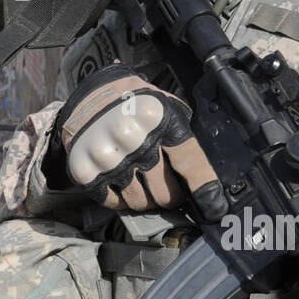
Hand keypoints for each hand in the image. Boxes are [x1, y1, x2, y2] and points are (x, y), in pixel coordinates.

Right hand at [53, 63, 215, 210]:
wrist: (89, 91)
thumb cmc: (134, 101)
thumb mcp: (164, 104)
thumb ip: (181, 135)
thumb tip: (202, 180)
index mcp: (157, 118)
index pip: (190, 163)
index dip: (205, 190)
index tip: (214, 207)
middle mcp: (132, 138)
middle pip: (165, 193)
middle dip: (171, 196)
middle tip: (168, 188)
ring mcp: (107, 156)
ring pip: (139, 202)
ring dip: (146, 200)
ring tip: (143, 184)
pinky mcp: (85, 169)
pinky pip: (113, 202)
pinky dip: (120, 198)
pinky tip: (122, 182)